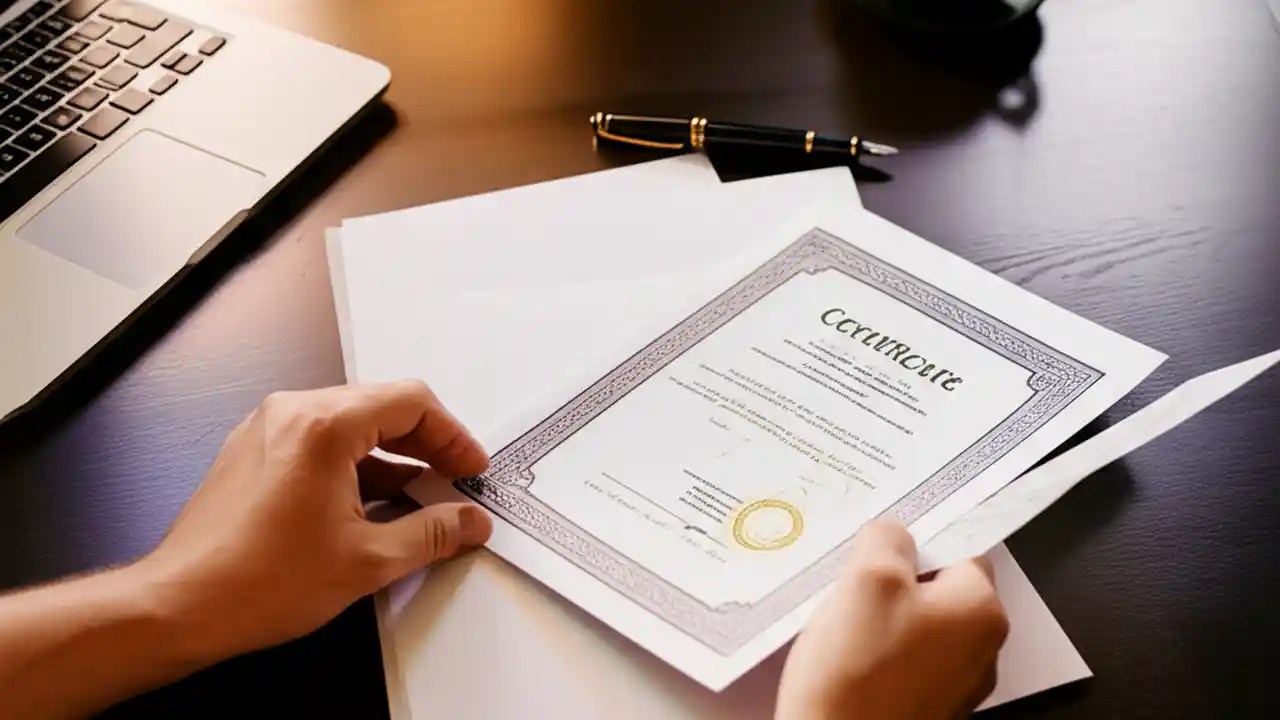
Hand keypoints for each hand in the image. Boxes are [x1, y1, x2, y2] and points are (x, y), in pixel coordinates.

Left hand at [137, 381, 492, 660]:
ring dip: (392, 458)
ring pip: (350, 426)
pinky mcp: (253, 453)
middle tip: (455, 482)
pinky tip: (373, 508)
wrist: (181, 606)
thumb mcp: (368, 561)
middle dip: (426, 445)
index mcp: (323, 426)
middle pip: (381, 407)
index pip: (410, 403)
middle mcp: (292, 413)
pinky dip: (355, 467)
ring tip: (421, 501)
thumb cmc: (259, 581)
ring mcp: (267, 430)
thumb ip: (432, 534)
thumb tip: (469, 523)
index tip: (471, 468)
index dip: (453, 436)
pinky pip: (319, 443)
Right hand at [776, 520, 1008, 719]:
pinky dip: (878, 653)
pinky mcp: (925, 708)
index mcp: (982, 611)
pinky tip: (846, 659)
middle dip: (895, 581)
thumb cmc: (857, 671)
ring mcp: (955, 686)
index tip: (879, 544)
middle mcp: (982, 650)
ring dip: (882, 618)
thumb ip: (888, 540)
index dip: (918, 540)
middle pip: (939, 589)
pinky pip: (905, 661)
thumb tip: (895, 535)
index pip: (961, 550)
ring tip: (843, 626)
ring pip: (918, 625)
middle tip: (852, 584)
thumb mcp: (868, 579)